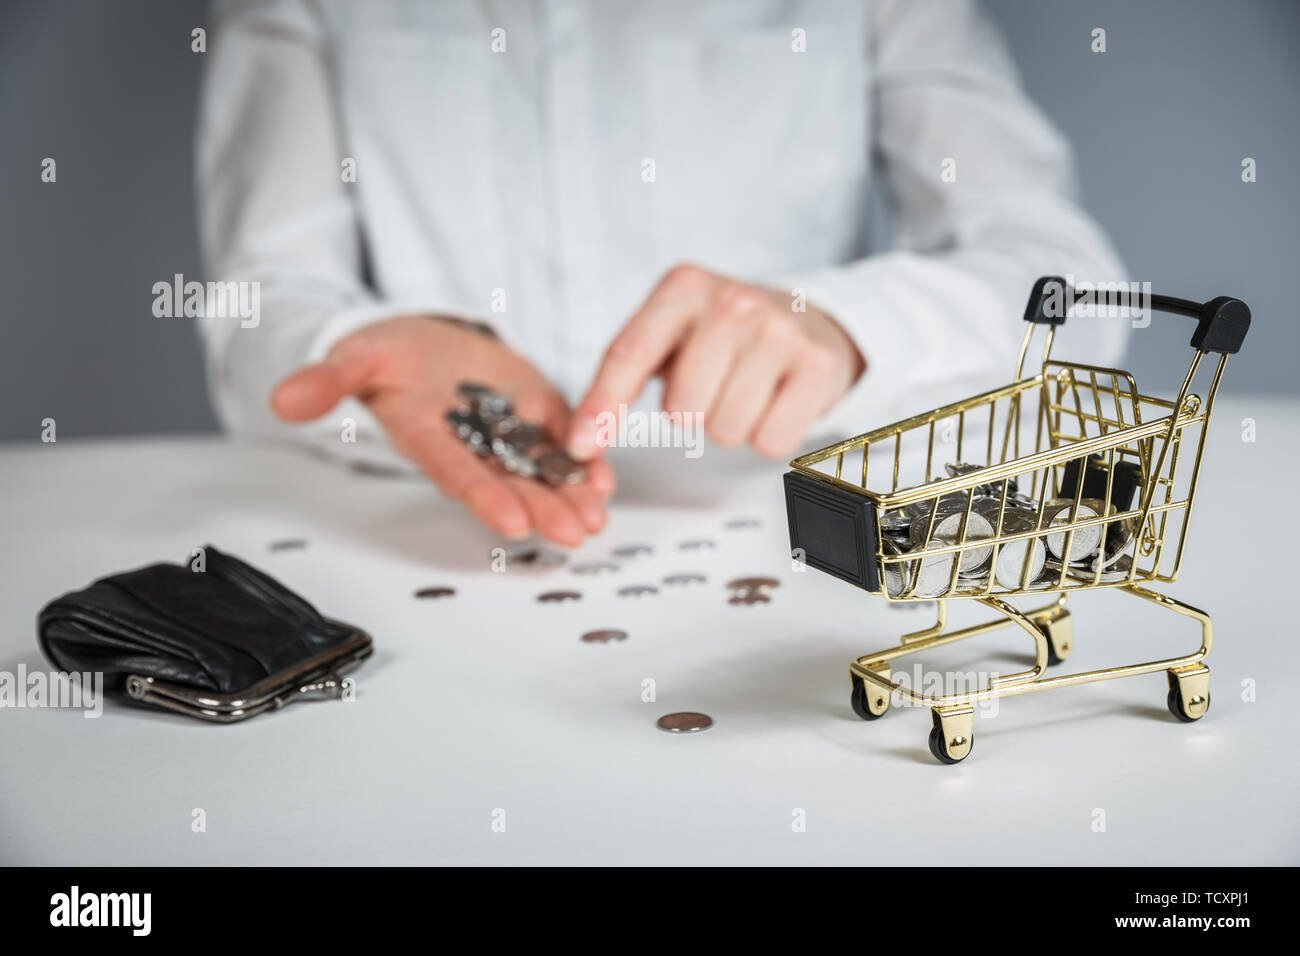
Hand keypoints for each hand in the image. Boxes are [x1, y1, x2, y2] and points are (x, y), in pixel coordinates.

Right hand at [271, 315, 614, 546]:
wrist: (425, 339)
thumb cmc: (389, 353)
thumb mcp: (356, 355)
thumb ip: (327, 380)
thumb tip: (281, 401)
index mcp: (429, 437)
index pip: (456, 471)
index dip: (484, 497)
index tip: (513, 522)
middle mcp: (471, 446)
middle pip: (509, 483)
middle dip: (542, 509)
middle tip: (574, 533)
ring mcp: (507, 434)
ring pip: (541, 472)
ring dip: (569, 497)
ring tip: (596, 518)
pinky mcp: (537, 415)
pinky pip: (563, 444)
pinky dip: (586, 463)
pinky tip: (605, 481)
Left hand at [566, 264, 864, 461]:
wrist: (811, 319)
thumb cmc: (728, 335)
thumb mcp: (673, 332)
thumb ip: (624, 374)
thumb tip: (583, 440)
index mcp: (683, 288)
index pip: (628, 354)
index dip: (601, 407)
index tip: (581, 445)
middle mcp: (731, 302)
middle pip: (681, 410)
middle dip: (693, 414)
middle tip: (716, 385)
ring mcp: (778, 331)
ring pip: (726, 430)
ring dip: (732, 425)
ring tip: (748, 389)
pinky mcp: (817, 365)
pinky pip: (770, 441)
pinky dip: (769, 435)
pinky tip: (777, 400)